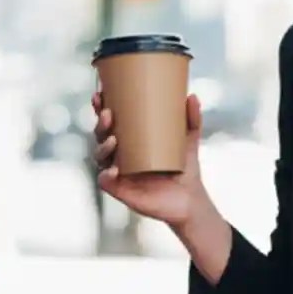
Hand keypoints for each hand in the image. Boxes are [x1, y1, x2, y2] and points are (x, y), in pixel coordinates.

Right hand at [92, 89, 210, 225]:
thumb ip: (192, 119)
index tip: (101, 93)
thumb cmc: (186, 169)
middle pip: (101, 135)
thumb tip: (191, 97)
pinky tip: (114, 169)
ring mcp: (119, 172)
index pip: (111, 120)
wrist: (190, 200)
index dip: (101, 107)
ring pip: (100, 156)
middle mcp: (120, 154)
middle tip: (108, 114)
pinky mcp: (120, 190)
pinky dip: (105, 175)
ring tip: (114, 139)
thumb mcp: (189, 140)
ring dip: (102, 145)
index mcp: (131, 139)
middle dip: (100, 123)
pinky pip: (104, 181)